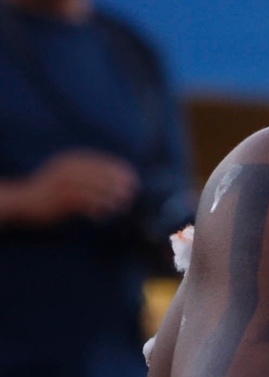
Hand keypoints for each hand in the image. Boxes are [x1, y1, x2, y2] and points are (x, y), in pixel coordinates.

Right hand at [3, 150, 138, 224]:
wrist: (26, 200)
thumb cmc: (52, 188)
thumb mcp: (68, 172)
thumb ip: (89, 171)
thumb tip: (119, 176)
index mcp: (71, 160)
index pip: (101, 161)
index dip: (119, 168)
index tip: (133, 176)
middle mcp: (68, 170)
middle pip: (101, 175)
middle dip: (119, 183)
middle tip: (132, 192)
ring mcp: (64, 185)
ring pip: (95, 190)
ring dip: (111, 198)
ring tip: (122, 205)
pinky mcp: (61, 201)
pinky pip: (85, 205)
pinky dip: (97, 210)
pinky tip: (103, 216)